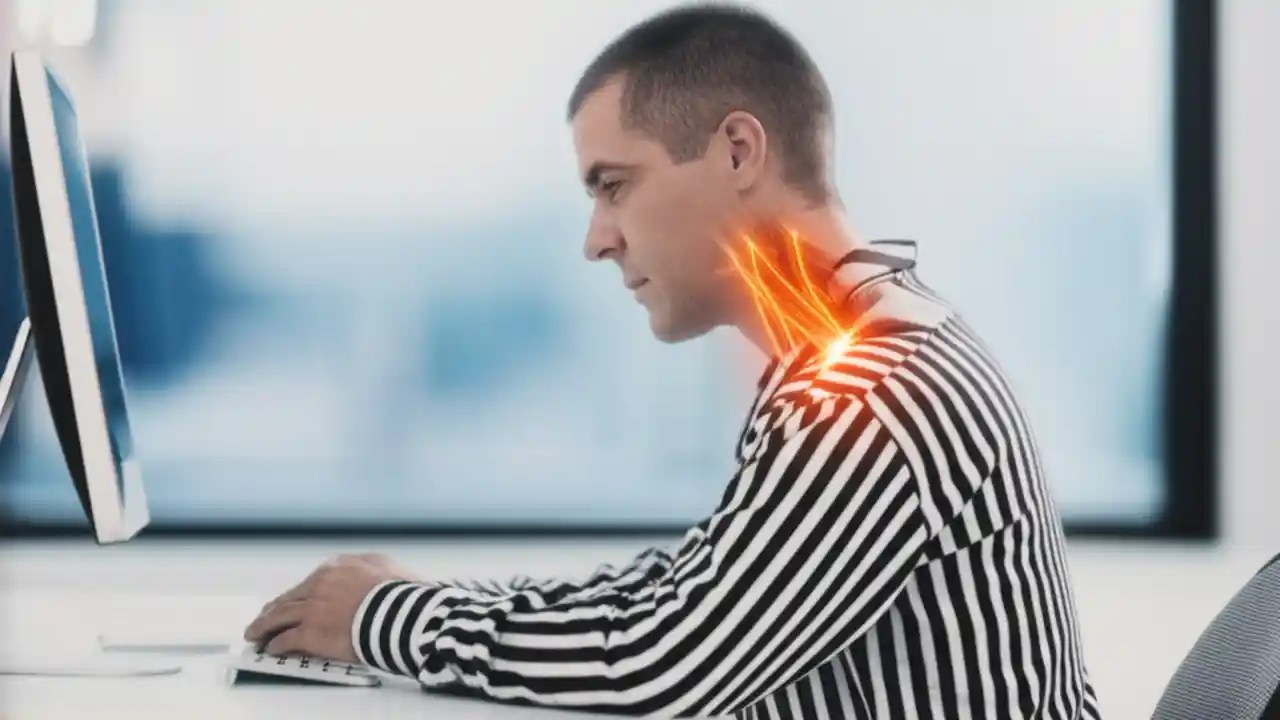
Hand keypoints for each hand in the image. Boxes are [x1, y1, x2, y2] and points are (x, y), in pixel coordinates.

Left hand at [244, 553, 413, 661]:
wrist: (397, 613)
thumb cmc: (399, 593)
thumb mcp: (388, 567)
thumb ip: (374, 566)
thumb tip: (379, 571)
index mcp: (337, 567)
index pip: (310, 581)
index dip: (300, 593)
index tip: (294, 600)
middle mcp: (319, 584)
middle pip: (289, 597)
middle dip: (274, 608)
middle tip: (265, 616)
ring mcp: (312, 608)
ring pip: (278, 616)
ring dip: (263, 626)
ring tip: (255, 633)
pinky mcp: (310, 632)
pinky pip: (287, 639)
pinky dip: (277, 644)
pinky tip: (273, 648)